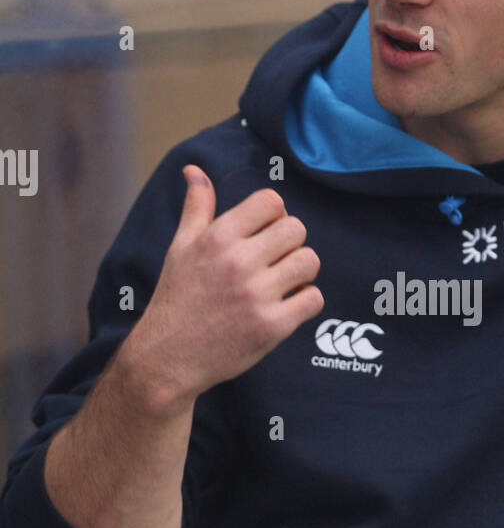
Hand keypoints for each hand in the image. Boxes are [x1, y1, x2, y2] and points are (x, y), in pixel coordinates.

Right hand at [123, 165, 322, 413]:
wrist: (167, 357)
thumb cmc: (176, 299)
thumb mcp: (180, 247)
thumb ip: (197, 207)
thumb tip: (195, 169)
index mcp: (218, 238)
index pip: (271, 201)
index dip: (275, 215)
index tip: (265, 233)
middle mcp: (238, 262)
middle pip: (296, 229)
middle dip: (291, 243)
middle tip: (276, 260)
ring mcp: (257, 295)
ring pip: (309, 261)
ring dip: (302, 271)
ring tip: (283, 282)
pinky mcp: (272, 326)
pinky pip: (313, 298)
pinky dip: (306, 301)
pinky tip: (287, 305)